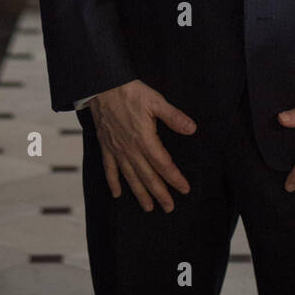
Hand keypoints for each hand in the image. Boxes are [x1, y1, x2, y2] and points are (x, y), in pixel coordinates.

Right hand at [90, 79, 195, 212]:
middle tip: (169, 208)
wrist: (102, 86)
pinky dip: (113, 182)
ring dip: (140, 194)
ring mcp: (117, 150)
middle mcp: (131, 149)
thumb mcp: (156, 101)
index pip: (163, 165)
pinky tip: (117, 194)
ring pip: (130, 177)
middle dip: (160, 193)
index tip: (184, 189)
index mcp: (145, 140)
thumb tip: (192, 129)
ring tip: (148, 207)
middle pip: (148, 177)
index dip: (175, 178)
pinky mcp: (106, 146)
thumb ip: (174, 117)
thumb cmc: (129, 92)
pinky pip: (109, 169)